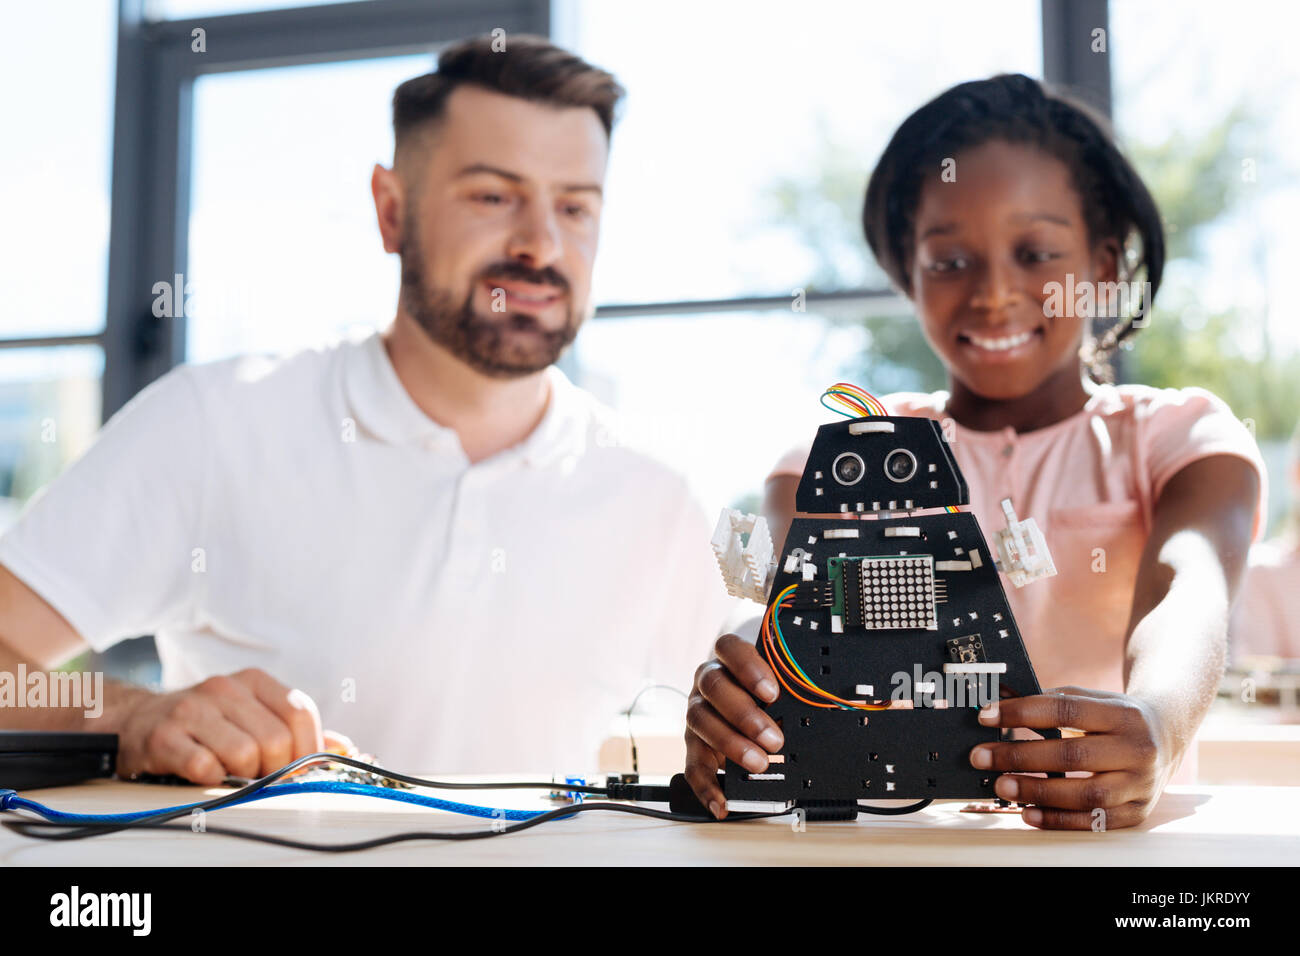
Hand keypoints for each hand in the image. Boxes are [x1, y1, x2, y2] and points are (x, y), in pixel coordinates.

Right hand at [113, 668, 324, 784]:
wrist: (135, 723)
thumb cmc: (204, 724)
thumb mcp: (252, 716)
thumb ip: (299, 731)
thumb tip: (346, 748)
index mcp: (253, 681)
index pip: (300, 712)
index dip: (307, 749)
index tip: (298, 769)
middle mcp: (224, 688)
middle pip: (276, 740)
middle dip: (273, 769)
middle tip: (257, 774)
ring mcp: (192, 710)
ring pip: (245, 754)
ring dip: (242, 776)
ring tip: (228, 771)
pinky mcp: (163, 737)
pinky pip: (204, 768)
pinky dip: (211, 780)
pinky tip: (203, 774)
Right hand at [684, 633, 784, 818]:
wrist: (740, 703)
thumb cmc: (761, 693)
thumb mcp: (774, 686)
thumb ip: (786, 694)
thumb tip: (814, 713)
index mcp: (728, 660)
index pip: (729, 648)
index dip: (748, 668)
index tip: (772, 692)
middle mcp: (707, 682)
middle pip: (715, 686)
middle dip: (745, 715)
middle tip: (774, 739)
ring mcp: (697, 711)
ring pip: (700, 720)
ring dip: (731, 744)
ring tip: (760, 763)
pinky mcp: (693, 744)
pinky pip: (692, 764)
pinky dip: (706, 786)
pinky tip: (721, 802)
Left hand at [969, 685, 1174, 829]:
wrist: (1166, 737)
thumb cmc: (1115, 717)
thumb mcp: (1091, 699)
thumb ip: (1048, 699)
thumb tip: (997, 699)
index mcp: (1123, 713)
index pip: (1066, 709)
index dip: (1023, 713)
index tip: (986, 716)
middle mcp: (1137, 749)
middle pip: (1073, 755)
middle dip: (1020, 756)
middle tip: (982, 757)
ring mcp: (1141, 784)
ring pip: (1086, 793)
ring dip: (1037, 791)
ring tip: (1002, 785)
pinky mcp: (1137, 812)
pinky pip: (1095, 821)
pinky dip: (1059, 820)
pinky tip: (1028, 813)